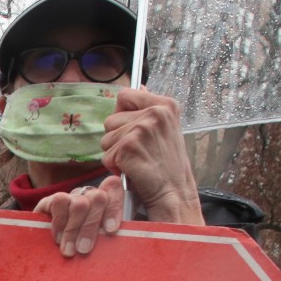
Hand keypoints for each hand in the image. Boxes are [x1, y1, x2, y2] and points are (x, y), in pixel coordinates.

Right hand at [33, 177, 125, 258]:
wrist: (47, 254)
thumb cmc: (79, 250)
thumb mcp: (97, 244)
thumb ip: (105, 239)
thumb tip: (112, 245)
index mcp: (104, 201)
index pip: (113, 187)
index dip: (114, 207)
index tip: (110, 231)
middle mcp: (87, 195)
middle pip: (98, 198)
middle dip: (91, 226)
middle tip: (84, 249)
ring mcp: (69, 197)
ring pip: (79, 203)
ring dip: (74, 229)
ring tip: (69, 250)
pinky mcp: (49, 201)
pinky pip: (59, 202)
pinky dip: (59, 224)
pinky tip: (57, 239)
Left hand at [100, 88, 200, 224]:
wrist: (174, 193)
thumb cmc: (167, 166)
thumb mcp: (165, 129)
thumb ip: (149, 108)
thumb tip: (139, 86)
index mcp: (165, 104)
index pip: (125, 95)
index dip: (122, 114)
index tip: (133, 129)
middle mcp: (155, 112)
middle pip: (111, 119)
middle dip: (118, 139)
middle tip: (138, 152)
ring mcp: (141, 128)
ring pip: (106, 139)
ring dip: (115, 154)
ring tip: (137, 161)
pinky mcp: (129, 146)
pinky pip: (106, 155)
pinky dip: (115, 167)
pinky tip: (132, 170)